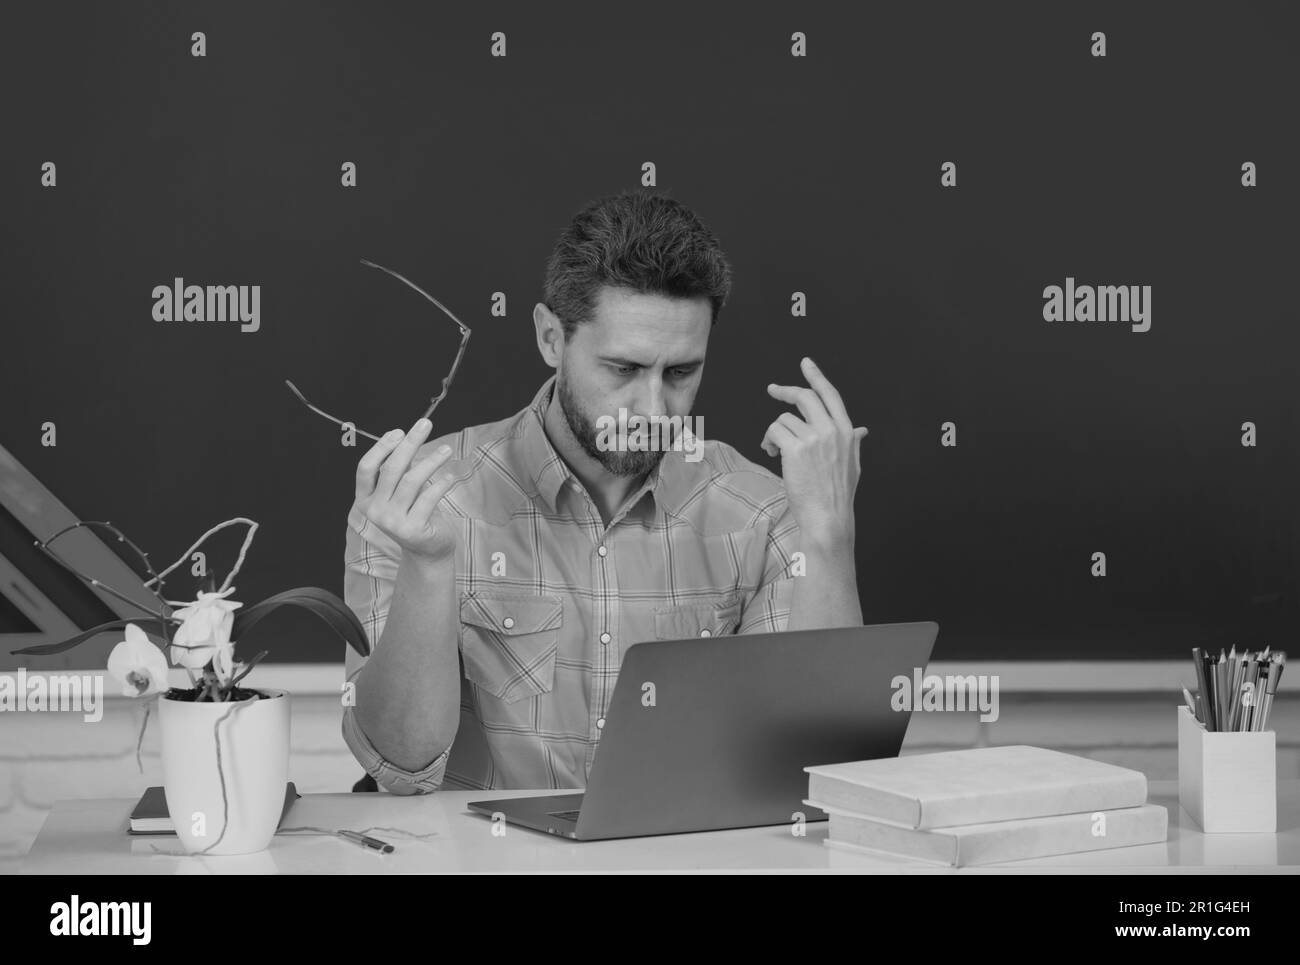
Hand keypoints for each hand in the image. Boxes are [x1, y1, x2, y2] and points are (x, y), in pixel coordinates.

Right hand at [354, 417, 458, 563]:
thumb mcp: (401, 490)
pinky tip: (450, 476)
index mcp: (365, 499)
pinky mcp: (412, 529)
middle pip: (391, 469)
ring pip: (411, 481)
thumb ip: (399, 469)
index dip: (381, 447)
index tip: (399, 431)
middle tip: (426, 424)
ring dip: (431, 461)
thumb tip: (406, 437)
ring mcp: (391, 522)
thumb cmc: (414, 513)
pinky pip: (428, 498)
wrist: (427, 550)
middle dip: (410, 443)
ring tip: (447, 450)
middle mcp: (374, 511)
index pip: (365, 468)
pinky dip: (441, 484)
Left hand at [760, 357, 868, 545]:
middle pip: (805, 397)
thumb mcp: (853, 464)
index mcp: (846, 432)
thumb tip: (862, 430)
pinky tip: (772, 453)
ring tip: (775, 449)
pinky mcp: (796, 449)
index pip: (831, 395)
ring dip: (775, 432)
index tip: (805, 363)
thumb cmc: (838, 495)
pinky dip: (768, 441)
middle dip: (786, 390)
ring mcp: (814, 438)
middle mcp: (832, 430)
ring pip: (784, 419)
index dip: (817, 376)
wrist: (828, 517)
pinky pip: (774, 431)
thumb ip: (853, 442)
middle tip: (773, 390)